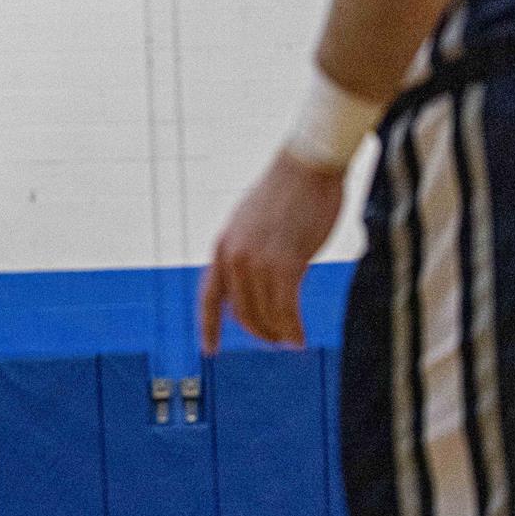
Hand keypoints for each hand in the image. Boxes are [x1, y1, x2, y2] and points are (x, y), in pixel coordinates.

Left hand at [199, 150, 346, 354]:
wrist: (306, 165)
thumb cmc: (287, 191)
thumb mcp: (252, 222)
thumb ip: (248, 249)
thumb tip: (255, 273)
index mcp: (222, 246)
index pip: (209, 296)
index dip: (208, 326)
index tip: (208, 349)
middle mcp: (234, 257)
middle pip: (241, 312)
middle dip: (259, 331)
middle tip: (276, 341)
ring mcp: (258, 261)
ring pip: (264, 314)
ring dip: (278, 333)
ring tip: (292, 341)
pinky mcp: (287, 263)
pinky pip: (286, 309)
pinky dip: (293, 328)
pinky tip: (300, 339)